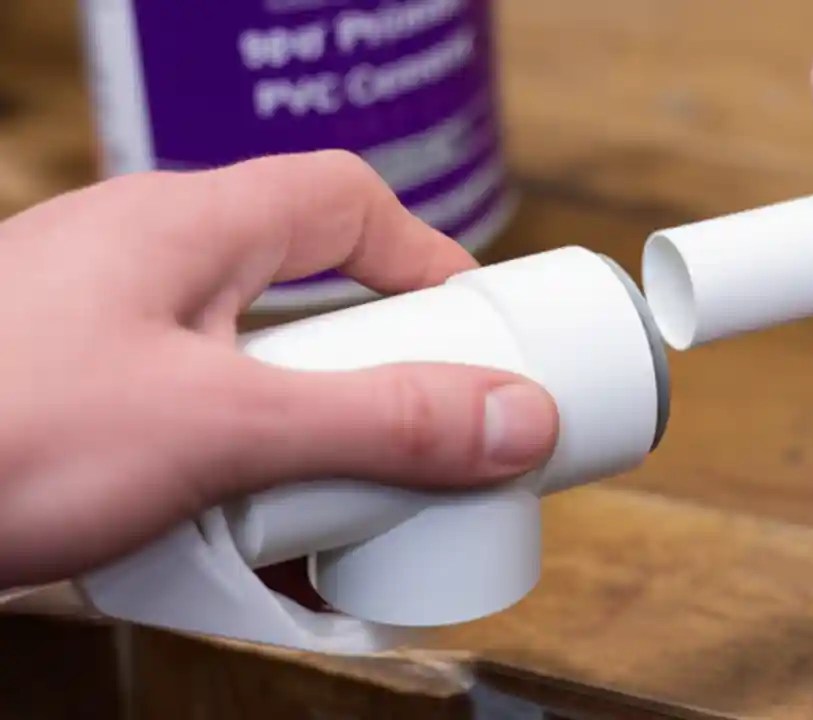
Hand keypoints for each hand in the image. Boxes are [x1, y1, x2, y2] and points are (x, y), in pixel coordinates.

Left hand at [0, 151, 557, 587]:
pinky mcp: (71, 399)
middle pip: (301, 285)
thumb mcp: (221, 432)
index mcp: (185, 225)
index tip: (475, 328)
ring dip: (306, 427)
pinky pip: (189, 417)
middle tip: (419, 431)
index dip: (423, 254)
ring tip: (339, 501)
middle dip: (372, 363)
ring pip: (245, 360)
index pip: (342, 198)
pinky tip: (247, 543)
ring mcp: (99, 331)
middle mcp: (141, 262)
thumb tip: (515, 417)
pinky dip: (239, 472)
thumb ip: (377, 424)